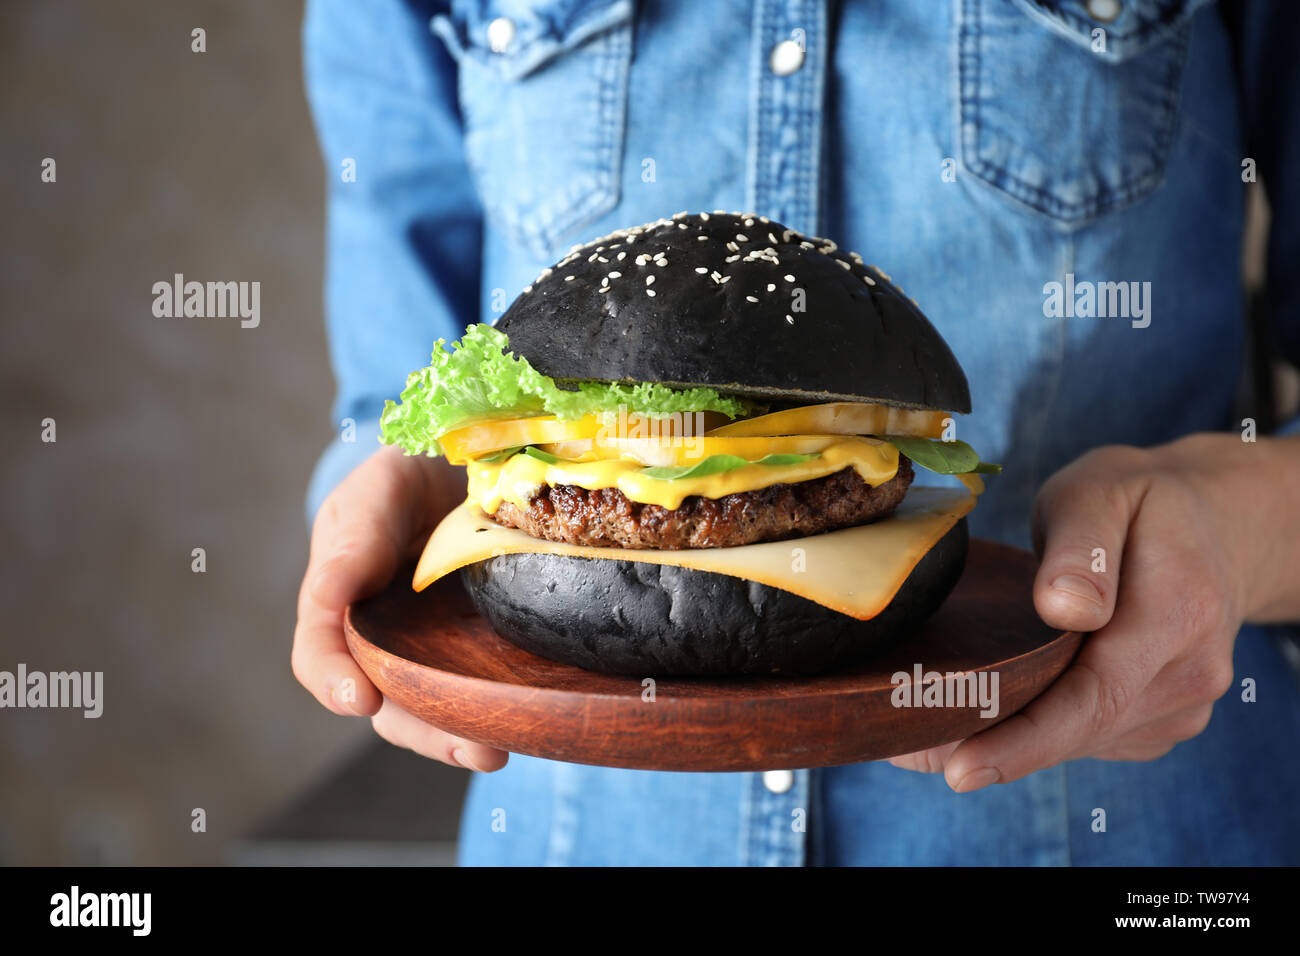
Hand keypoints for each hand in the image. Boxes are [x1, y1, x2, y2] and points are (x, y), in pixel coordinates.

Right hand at [291, 444, 507, 772]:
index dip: (333, 679)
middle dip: (423, 730)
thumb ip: (357, 538)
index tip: (361, 698)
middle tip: (470, 748)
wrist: (461, 470)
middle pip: (386, 702)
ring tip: (497, 752)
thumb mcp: (381, 489)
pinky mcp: (474, 649)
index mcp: (338, 599)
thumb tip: (329, 595)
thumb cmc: (406, 478)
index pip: (319, 651)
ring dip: (462, 735)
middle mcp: (380, 638)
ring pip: (433, 707)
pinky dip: (497, 709)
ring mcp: (428, 649)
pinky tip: (528, 720)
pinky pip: (479, 687)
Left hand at [889, 432, 1296, 790]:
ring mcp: (1180, 704)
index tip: (960, 769)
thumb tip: (1066, 609)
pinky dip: (1035, 732)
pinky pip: (1088, 735)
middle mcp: (1189, 673)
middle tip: (905, 751)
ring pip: (1080, 740)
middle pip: (1079, 729)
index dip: (1024, 740)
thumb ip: (1082, 547)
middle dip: (992, 747)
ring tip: (928, 736)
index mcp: (1179, 613)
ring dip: (1008, 742)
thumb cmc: (1139, 503)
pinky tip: (986, 716)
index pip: (1094, 695)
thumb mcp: (1101, 494)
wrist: (1211, 526)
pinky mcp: (1159, 719)